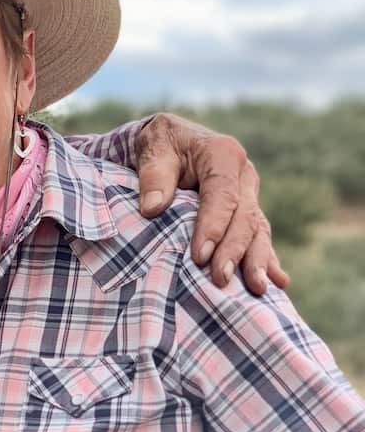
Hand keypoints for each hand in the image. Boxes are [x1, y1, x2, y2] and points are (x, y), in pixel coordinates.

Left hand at [133, 112, 288, 295]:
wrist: (173, 141)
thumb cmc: (162, 145)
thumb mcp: (152, 148)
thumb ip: (153, 176)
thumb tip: (153, 208)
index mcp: (223, 154)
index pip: (222, 193)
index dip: (213, 225)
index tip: (200, 256)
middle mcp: (244, 175)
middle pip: (244, 216)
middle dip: (234, 250)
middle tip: (219, 279)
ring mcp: (249, 195)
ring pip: (257, 230)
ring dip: (257, 261)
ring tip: (257, 289)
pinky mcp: (247, 212)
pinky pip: (260, 237)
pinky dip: (267, 260)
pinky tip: (278, 282)